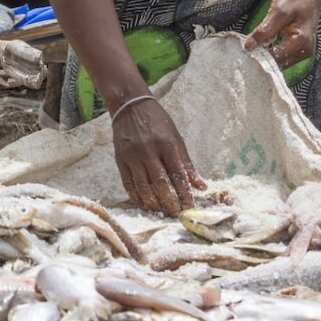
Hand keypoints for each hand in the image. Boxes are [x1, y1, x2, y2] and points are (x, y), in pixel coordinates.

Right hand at [110, 97, 204, 214]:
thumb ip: (186, 163)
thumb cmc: (158, 122)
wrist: (130, 106)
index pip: (178, 175)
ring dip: (153, 203)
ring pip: (143, 187)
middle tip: (176, 214)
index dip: (185, 194)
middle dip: (170, 202)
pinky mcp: (120, 160)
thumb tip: (200, 186)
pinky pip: (128, 184)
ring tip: (161, 211)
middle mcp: (148, 151)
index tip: (190, 208)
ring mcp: (132, 156)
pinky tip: (145, 204)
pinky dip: (137, 197)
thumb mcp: (176, 138)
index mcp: (166, 144)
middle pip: (160, 184)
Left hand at [245, 0, 320, 67]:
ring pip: (281, 61)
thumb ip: (264, 31)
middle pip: (279, 63)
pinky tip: (261, 47)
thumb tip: (248, 47)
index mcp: (301, 43)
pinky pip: (284, 55)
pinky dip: (272, 52)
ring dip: (266, 57)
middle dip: (262, 59)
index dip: (259, 58)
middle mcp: (305, 51)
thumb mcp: (278, 12)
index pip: (276, 60)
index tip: (243, 55)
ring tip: (250, 50)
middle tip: (244, 54)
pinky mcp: (300, 47)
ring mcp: (304, 50)